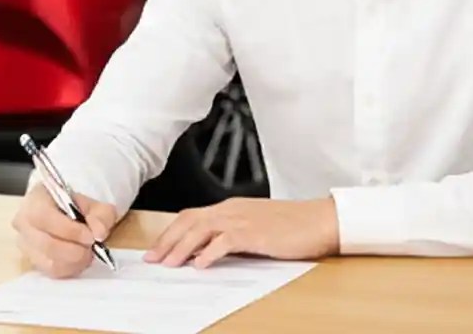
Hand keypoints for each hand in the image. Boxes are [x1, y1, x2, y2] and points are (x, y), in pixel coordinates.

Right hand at [11, 184, 117, 278]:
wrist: (61, 213)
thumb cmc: (73, 206)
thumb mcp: (92, 203)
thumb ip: (100, 215)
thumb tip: (99, 232)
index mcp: (34, 202)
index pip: (45, 218)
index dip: (70, 230)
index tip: (91, 236)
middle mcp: (23, 225)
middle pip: (47, 245)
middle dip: (75, 250)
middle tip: (92, 247)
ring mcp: (25, 246)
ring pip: (49, 262)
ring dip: (75, 261)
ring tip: (88, 252)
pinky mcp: (33, 263)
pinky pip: (52, 272)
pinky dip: (71, 269)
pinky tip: (80, 260)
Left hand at [145, 197, 339, 268]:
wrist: (319, 220)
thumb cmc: (292, 225)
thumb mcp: (256, 226)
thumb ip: (233, 234)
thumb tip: (209, 251)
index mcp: (230, 207)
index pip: (191, 216)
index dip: (171, 232)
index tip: (158, 249)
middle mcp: (231, 209)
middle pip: (189, 221)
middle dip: (167, 240)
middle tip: (153, 259)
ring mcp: (242, 219)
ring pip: (201, 230)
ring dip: (181, 247)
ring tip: (169, 263)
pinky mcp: (254, 232)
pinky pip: (224, 241)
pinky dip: (209, 253)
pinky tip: (200, 265)